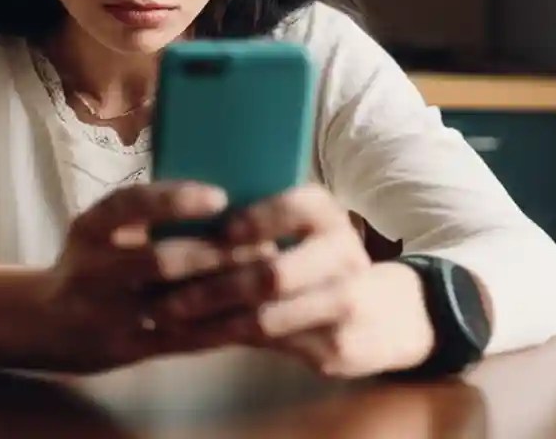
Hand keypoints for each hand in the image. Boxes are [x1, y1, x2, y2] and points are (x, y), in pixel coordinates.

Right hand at [41, 181, 243, 371]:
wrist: (49, 322)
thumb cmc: (93, 260)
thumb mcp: (101, 227)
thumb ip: (143, 210)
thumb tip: (215, 185)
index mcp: (89, 229)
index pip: (128, 205)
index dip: (174, 200)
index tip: (220, 196)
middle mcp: (93, 270)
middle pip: (160, 260)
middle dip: (216, 253)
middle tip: (263, 244)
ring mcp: (107, 313)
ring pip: (175, 304)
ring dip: (224, 290)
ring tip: (263, 277)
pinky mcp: (126, 347)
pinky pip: (181, 339)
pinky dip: (219, 327)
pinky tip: (252, 315)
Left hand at [147, 185, 435, 377]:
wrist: (390, 316)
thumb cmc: (318, 260)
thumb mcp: (303, 230)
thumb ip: (258, 220)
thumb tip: (178, 210)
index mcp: (329, 217)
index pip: (300, 206)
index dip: (260, 219)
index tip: (221, 230)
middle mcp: (343, 257)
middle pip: (274, 274)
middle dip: (214, 285)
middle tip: (165, 291)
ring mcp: (344, 306)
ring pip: (268, 317)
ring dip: (210, 319)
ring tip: (166, 315)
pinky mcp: (336, 348)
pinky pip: (270, 346)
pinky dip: (226, 339)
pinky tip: (192, 335)